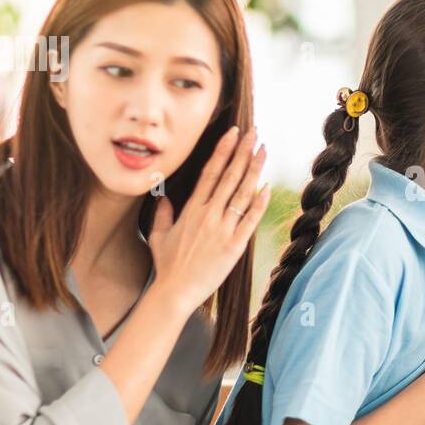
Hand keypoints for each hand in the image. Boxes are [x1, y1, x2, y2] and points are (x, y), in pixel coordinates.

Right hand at [147, 125, 270, 312]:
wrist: (175, 292)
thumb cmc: (167, 265)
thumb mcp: (158, 235)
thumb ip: (162, 214)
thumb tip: (164, 197)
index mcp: (191, 210)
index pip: (210, 172)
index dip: (223, 150)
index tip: (233, 133)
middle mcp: (208, 215)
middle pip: (229, 176)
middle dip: (243, 152)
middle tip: (255, 132)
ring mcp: (222, 230)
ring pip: (241, 193)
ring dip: (254, 170)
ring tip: (263, 151)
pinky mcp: (234, 247)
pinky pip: (249, 221)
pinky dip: (258, 204)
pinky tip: (266, 188)